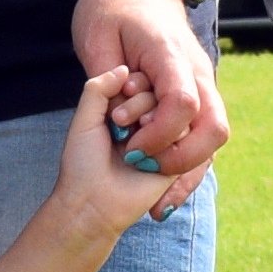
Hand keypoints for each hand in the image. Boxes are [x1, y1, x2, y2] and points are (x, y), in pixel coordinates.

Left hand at [41, 68, 207, 237]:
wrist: (91, 201)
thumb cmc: (84, 163)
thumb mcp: (85, 118)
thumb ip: (100, 88)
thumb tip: (123, 69)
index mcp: (130, 107)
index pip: (146, 77)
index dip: (133, 85)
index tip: (113, 108)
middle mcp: (152, 119)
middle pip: (165, 89)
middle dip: (141, 102)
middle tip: (119, 125)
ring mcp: (168, 137)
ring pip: (178, 109)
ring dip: (153, 121)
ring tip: (129, 144)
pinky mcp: (181, 158)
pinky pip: (188, 134)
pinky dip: (164, 139)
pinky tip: (139, 155)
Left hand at [76, 0, 230, 177]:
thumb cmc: (111, 6)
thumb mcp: (94, 35)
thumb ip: (104, 80)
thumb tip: (118, 115)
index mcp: (170, 55)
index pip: (184, 103)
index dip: (160, 133)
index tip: (130, 143)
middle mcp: (195, 72)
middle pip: (216, 127)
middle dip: (182, 157)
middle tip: (142, 161)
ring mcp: (201, 83)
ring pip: (216, 135)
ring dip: (186, 163)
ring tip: (146, 174)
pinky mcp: (198, 94)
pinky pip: (206, 137)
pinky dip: (188, 163)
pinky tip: (162, 188)